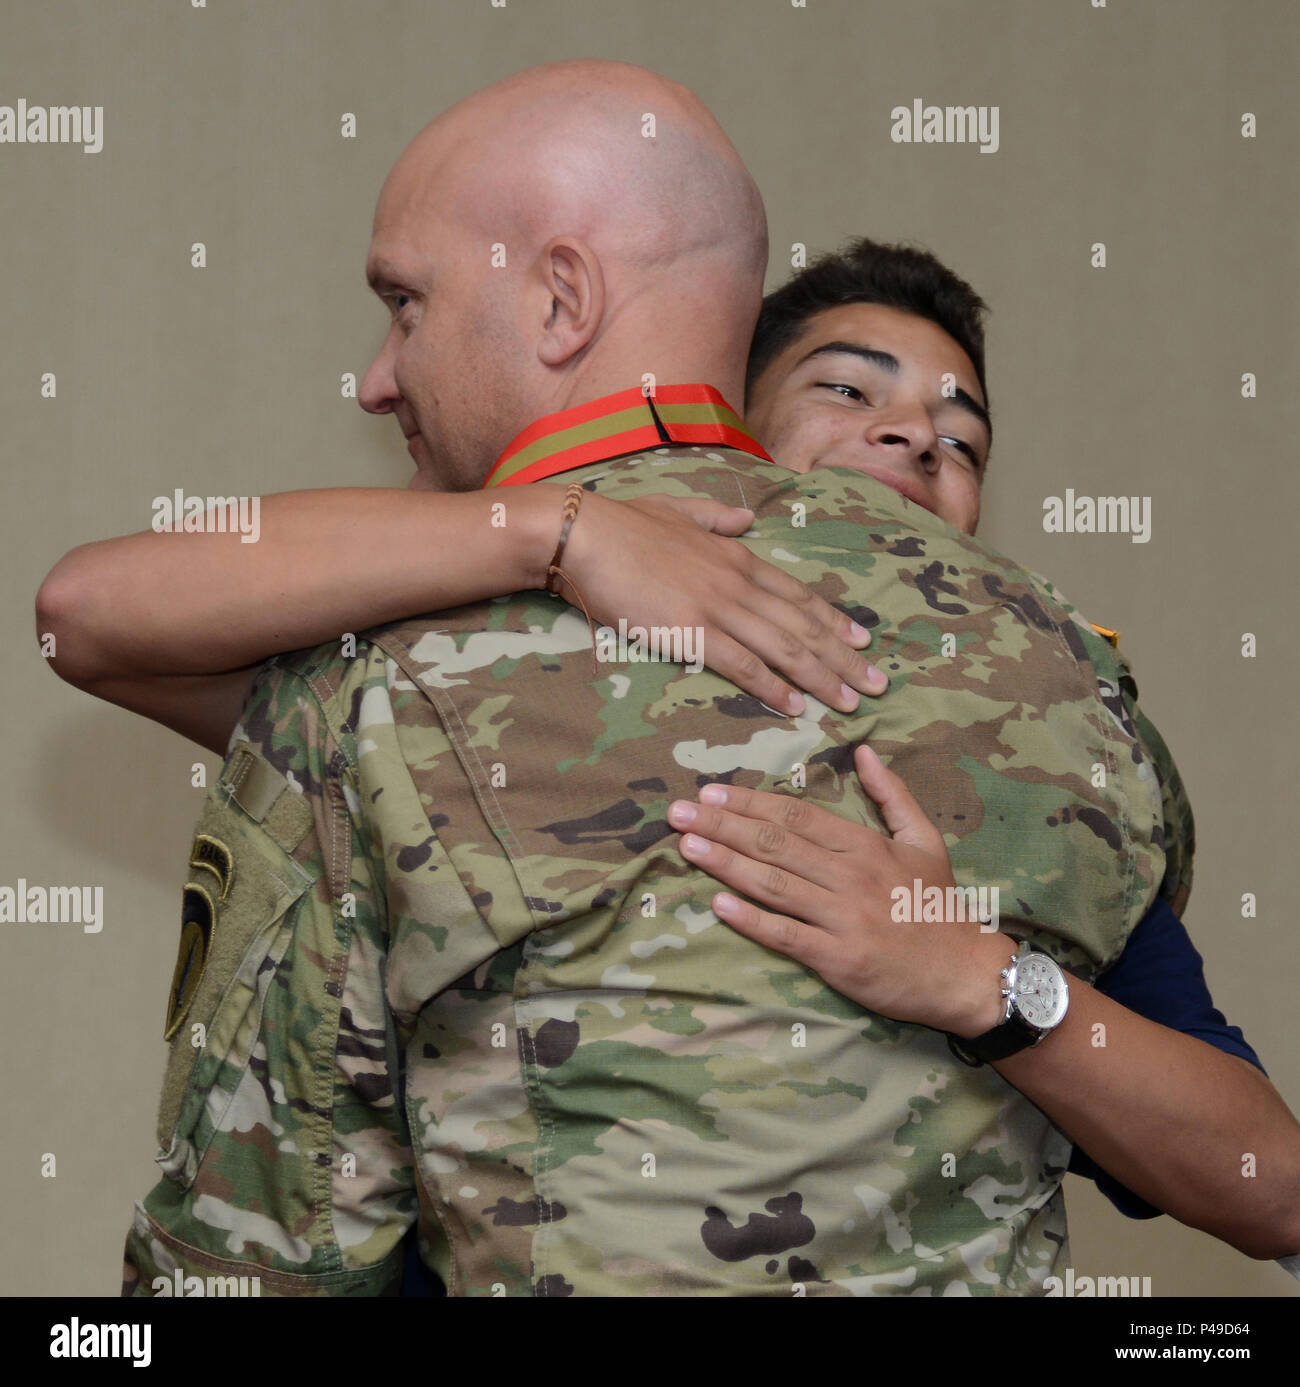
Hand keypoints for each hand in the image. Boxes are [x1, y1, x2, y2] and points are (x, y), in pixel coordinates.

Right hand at [557, 490, 885, 714]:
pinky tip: (795, 706)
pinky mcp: (690, 633)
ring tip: (852, 702)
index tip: (864, 641)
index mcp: (736, 555)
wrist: (585, 534)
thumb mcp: (678, 510)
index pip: (799, 593)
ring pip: (784, 648)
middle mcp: (738, 583)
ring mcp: (717, 608)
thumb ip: (716, 518)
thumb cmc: (624, 523)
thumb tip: (746, 517)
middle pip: (804, 625)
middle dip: (846, 658)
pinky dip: (773, 687)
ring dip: (823, 678)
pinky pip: (742, 665)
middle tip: (879, 684)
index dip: (835, 620)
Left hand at [666, 743, 1006, 1034]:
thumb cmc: (938, 905)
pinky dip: (750, 918)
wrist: (964, 972)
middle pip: (775, 843)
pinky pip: (785, 934)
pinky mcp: (837, 958)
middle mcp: (849, 875)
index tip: (711, 792)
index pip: (796, 816)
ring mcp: (841, 917)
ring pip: (772, 883)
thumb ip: (892, 794)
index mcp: (865, 844)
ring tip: (686, 845)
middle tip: (678, 812)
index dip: (750, 802)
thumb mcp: (924, 839)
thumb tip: (866, 750)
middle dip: (722, 825)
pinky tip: (717, 903)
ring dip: (724, 863)